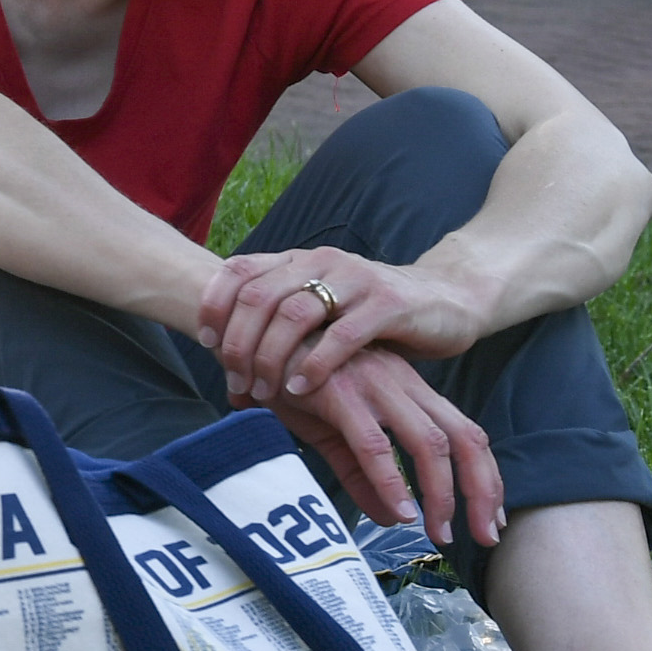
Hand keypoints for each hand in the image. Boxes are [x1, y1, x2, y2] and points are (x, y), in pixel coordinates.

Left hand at [199, 246, 484, 402]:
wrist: (447, 300)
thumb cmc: (371, 315)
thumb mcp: (321, 310)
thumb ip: (278, 320)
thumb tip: (224, 357)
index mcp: (299, 259)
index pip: (239, 269)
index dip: (215, 303)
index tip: (204, 340)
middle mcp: (322, 262)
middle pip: (259, 296)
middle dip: (238, 342)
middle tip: (233, 380)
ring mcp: (356, 280)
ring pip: (294, 314)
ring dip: (270, 357)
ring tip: (262, 391)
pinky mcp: (388, 304)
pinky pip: (341, 335)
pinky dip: (315, 364)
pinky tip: (301, 388)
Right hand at [279, 343, 505, 547]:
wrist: (246, 338)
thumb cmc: (288, 380)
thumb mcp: (332, 432)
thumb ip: (364, 474)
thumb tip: (393, 519)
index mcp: (407, 390)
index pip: (465, 435)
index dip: (484, 478)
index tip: (488, 519)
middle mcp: (401, 384)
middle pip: (465, 437)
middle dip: (482, 490)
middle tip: (485, 537)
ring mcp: (374, 386)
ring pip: (429, 442)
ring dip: (442, 492)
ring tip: (439, 532)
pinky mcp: (340, 393)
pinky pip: (374, 443)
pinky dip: (392, 479)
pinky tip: (401, 510)